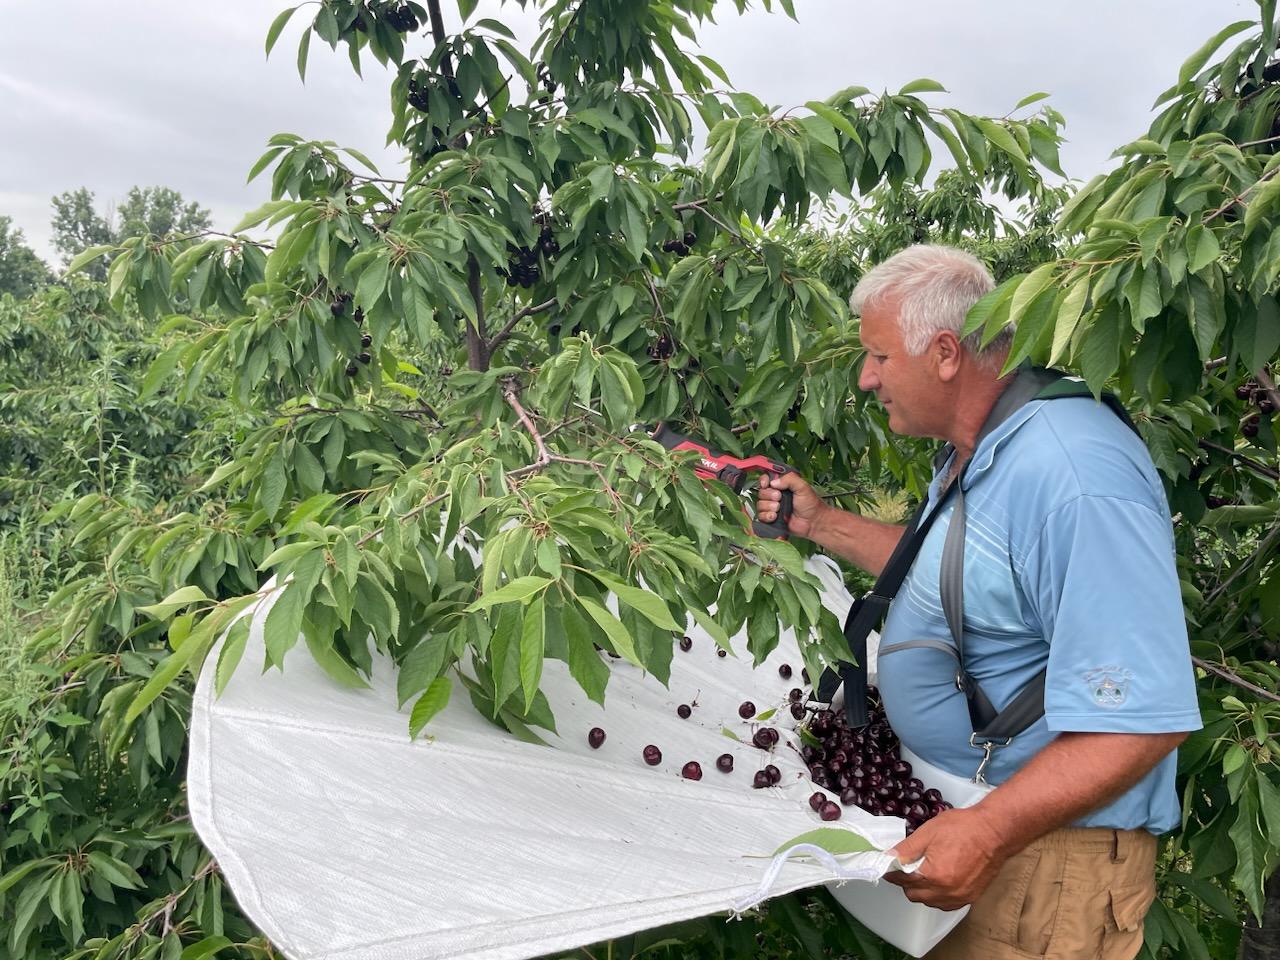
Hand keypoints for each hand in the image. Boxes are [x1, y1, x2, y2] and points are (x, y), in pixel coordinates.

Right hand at [756, 472, 826, 540]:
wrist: (813, 522)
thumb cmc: (810, 504)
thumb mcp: (803, 487)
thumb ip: (790, 479)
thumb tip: (773, 482)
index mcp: (782, 485)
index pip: (766, 479)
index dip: (763, 481)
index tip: (766, 484)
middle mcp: (775, 495)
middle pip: (761, 492)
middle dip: (769, 495)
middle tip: (779, 498)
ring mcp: (772, 507)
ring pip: (760, 504)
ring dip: (769, 506)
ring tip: (779, 509)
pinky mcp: (771, 519)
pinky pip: (761, 516)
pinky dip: (766, 516)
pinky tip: (775, 517)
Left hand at [882, 806, 1010, 910]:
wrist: (995, 832)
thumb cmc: (964, 828)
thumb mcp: (928, 832)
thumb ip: (906, 849)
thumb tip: (889, 857)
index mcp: (934, 875)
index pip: (903, 880)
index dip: (893, 872)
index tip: (889, 866)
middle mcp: (947, 892)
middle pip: (914, 895)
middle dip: (906, 882)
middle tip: (906, 867)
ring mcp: (960, 897)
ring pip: (930, 902)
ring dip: (922, 891)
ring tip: (924, 872)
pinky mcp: (970, 898)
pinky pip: (946, 904)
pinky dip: (937, 896)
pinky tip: (938, 881)